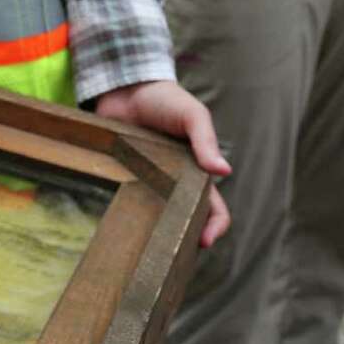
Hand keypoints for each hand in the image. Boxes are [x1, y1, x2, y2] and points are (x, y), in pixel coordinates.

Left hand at [94, 79, 231, 247]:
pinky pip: (126, 204)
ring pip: (155, 220)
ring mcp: (147, 184)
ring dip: (154, 235)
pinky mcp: (122, 180)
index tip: (204, 241)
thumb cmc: (165, 100)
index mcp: (196, 173)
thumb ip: (205, 140)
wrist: (125, 85)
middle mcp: (173, 184)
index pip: (214, 209)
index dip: (214, 228)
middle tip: (171, 257)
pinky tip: (119, 230)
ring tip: (145, 253)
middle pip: (184, 222)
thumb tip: (225, 171)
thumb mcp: (192, 115)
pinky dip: (125, 217)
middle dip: (183, 242)